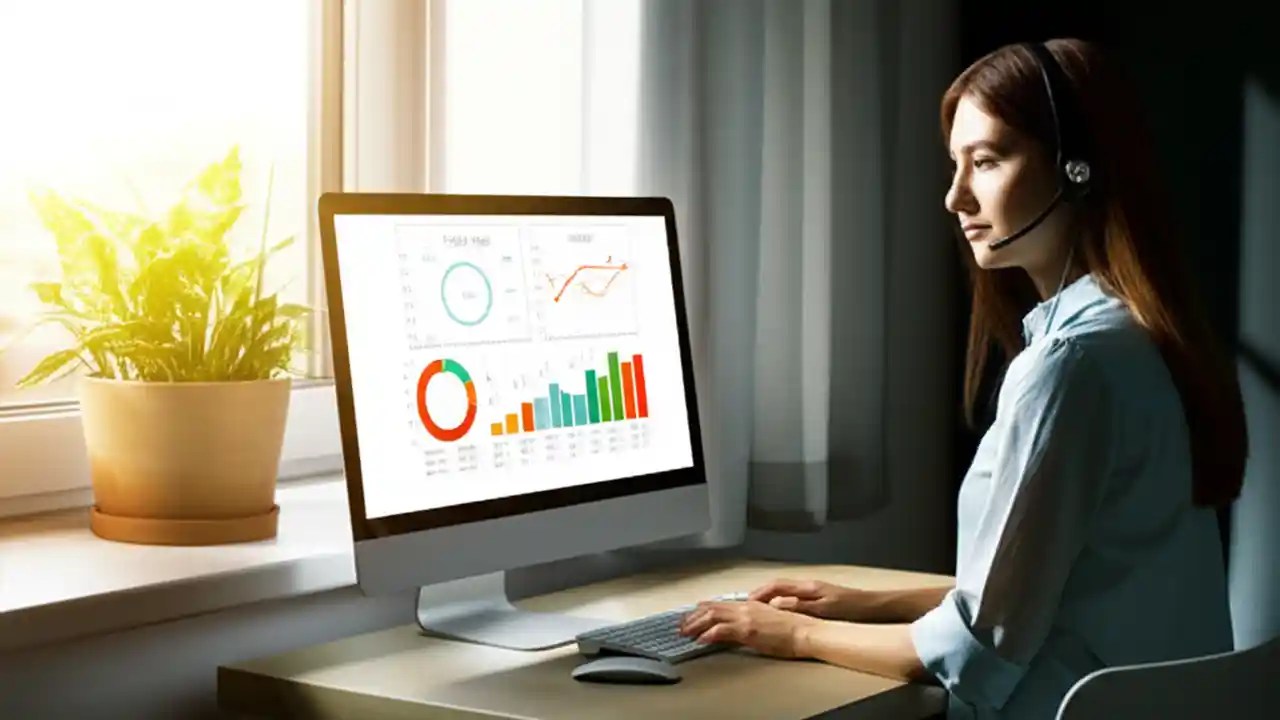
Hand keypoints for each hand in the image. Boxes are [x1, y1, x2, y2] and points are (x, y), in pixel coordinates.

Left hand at [678, 600, 818, 658]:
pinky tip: (701, 639)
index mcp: (750, 605)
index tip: (691, 614)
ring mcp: (746, 618)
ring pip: (713, 616)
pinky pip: (722, 630)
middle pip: (712, 608)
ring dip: (696, 624)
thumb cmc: (792, 629)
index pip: (720, 604)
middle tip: (681, 625)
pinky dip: (709, 633)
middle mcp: (745, 608)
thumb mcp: (767, 620)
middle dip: (693, 617)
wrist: (805, 632)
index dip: (703, 609)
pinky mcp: (748, 630)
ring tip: (685, 632)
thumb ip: (751, 620)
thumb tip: (738, 628)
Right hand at [747, 578, 868, 621]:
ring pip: (786, 591)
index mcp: (808, 587)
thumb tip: (775, 604)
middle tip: (749, 605)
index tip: (747, 601)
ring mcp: (815, 590)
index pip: (776, 585)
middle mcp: (809, 585)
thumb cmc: (851, 608)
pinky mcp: (820, 597)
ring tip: (761, 609)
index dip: (760, 592)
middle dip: (762, 594)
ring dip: (772, 598)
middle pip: (779, 585)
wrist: (873, 606)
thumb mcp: (824, 609)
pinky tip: (782, 611)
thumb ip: (799, 606)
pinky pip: (794, 596)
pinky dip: (783, 602)